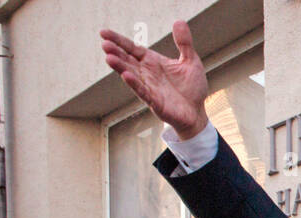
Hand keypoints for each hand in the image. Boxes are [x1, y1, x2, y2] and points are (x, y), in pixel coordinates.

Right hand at [100, 20, 208, 138]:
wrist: (197, 113)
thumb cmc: (192, 88)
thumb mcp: (191, 61)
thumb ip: (184, 43)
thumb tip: (179, 21)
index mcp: (152, 62)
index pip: (132, 48)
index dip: (119, 41)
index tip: (103, 33)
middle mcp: (147, 74)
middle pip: (127, 60)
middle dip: (116, 52)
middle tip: (105, 44)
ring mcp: (150, 88)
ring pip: (131, 76)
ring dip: (120, 67)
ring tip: (109, 58)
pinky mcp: (155, 102)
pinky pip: (143, 92)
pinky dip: (135, 84)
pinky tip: (126, 76)